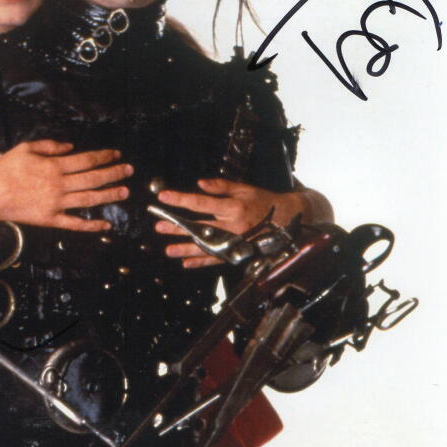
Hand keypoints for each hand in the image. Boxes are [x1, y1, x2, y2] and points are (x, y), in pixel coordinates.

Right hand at [0, 140, 131, 231]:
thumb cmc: (4, 170)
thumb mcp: (25, 148)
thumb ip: (50, 145)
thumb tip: (71, 147)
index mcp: (54, 166)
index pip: (86, 160)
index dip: (104, 157)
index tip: (116, 154)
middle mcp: (58, 185)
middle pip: (92, 178)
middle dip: (113, 173)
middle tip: (128, 170)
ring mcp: (56, 204)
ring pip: (88, 199)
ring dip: (109, 195)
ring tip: (124, 192)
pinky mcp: (50, 219)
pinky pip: (74, 224)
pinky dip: (91, 225)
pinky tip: (105, 225)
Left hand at [154, 177, 306, 267]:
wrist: (287, 219)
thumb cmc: (263, 201)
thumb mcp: (245, 188)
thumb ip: (221, 186)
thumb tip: (199, 183)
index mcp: (233, 207)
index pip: (201, 203)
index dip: (181, 200)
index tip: (163, 197)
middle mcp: (233, 226)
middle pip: (200, 227)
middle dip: (178, 227)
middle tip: (159, 226)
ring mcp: (235, 242)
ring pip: (206, 246)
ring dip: (185, 249)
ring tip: (168, 250)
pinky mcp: (238, 252)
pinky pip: (217, 259)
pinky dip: (201, 262)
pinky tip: (186, 263)